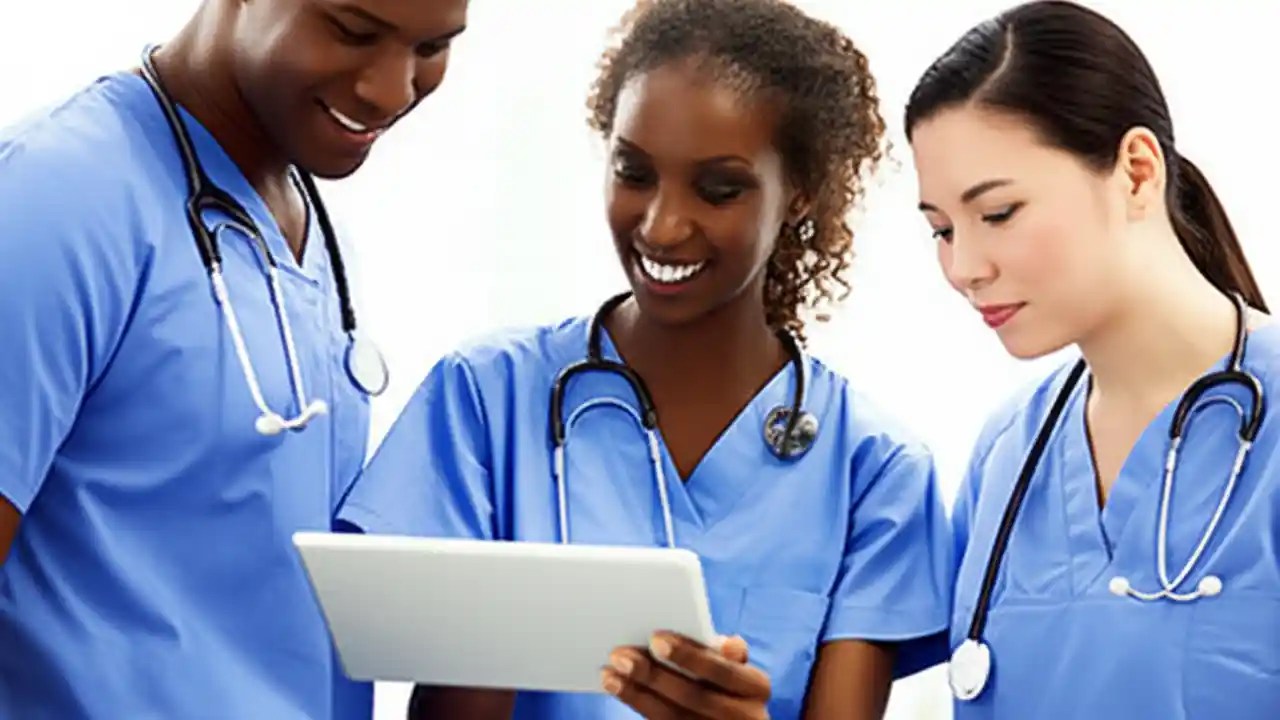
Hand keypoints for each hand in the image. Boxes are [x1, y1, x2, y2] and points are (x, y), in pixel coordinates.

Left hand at [601, 632, 770, 718]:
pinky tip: (618, 687)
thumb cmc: (729, 681)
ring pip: (672, 717)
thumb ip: (727, 653)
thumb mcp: (738, 665)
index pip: (723, 671)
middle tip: (621, 654)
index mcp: (757, 687)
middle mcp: (744, 717)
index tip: (656, 638)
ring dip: (636, 693)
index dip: (690, 656)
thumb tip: (723, 642)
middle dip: (654, 675)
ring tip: (610, 672)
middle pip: (693, 697)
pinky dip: (637, 703)